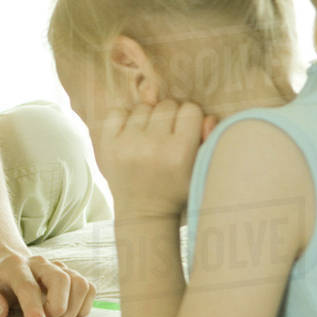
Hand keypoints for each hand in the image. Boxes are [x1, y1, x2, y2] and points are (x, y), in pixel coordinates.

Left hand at [0, 248, 95, 316]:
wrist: (4, 262)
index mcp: (14, 266)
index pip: (27, 286)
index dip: (34, 309)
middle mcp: (39, 263)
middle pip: (61, 279)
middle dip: (58, 308)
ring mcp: (57, 267)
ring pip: (79, 283)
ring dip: (72, 308)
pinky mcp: (71, 275)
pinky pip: (88, 288)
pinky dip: (83, 305)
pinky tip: (66, 312)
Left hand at [93, 99, 213, 217]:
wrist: (142, 212)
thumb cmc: (176, 189)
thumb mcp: (200, 169)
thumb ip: (209, 139)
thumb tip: (207, 116)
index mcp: (180, 152)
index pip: (191, 110)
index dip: (191, 118)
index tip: (186, 129)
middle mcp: (153, 145)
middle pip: (168, 105)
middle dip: (171, 116)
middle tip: (168, 133)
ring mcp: (128, 143)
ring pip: (143, 107)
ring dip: (148, 118)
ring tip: (149, 137)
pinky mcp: (108, 144)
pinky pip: (117, 111)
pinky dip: (124, 118)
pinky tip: (131, 133)